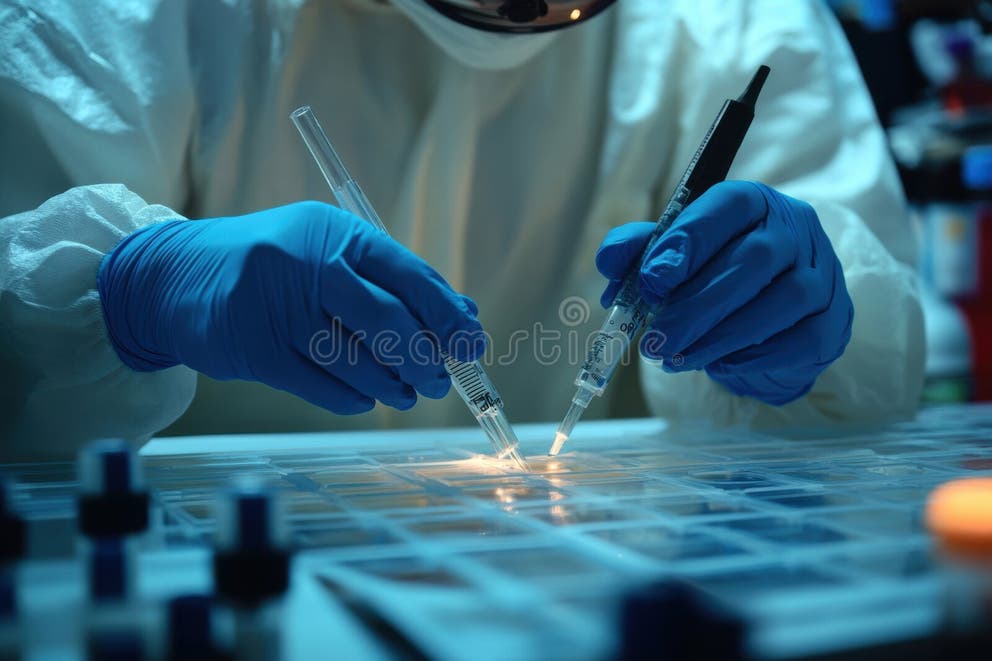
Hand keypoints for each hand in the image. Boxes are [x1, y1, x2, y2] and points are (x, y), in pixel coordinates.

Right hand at [98, 201, 484, 412]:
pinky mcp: (255, 350)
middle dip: (424, 359)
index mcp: (336, 232)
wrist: (177, 277)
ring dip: (391, 386)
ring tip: (405, 394)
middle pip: (388, 321)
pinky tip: (364, 399)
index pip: (409, 276)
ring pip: (356, 361)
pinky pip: (321, 386)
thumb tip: (462, 318)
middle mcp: (308, 262)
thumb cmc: (273, 264)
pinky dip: (352, 399)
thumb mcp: (330, 253)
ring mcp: (277, 307)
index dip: (447, 316)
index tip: (471, 345)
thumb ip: (392, 282)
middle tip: (437, 380)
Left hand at [595, 181, 852, 405]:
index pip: (727, 205)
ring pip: (780, 301)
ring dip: (721, 336)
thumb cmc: (713, 280)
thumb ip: (638, 252)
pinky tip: (719, 364)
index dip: (688, 241)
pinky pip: (799, 340)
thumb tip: (610, 263)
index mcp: (753, 203)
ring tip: (677, 357)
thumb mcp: (672, 258)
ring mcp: (822, 275)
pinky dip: (753, 356)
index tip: (650, 281)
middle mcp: (795, 231)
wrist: (767, 323)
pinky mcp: (834, 321)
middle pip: (753, 259)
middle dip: (697, 304)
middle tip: (655, 339)